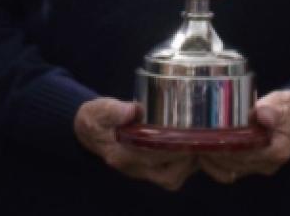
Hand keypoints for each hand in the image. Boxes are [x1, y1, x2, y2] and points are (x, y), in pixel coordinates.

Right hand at [74, 97, 196, 190]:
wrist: (90, 132)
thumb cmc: (97, 119)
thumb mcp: (99, 110)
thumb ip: (113, 110)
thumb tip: (134, 109)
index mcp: (121, 154)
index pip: (152, 156)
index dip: (173, 147)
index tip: (188, 134)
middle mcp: (133, 167)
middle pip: (167, 174)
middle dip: (187, 158)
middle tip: (199, 138)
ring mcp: (141, 172)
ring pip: (171, 179)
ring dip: (188, 165)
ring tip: (198, 143)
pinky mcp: (149, 170)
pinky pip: (171, 178)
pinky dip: (185, 167)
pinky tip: (192, 149)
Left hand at [199, 90, 289, 182]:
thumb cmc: (285, 108)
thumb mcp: (281, 104)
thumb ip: (271, 111)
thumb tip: (262, 115)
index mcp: (278, 150)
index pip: (248, 154)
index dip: (229, 148)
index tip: (213, 138)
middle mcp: (269, 164)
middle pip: (236, 164)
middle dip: (216, 154)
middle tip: (198, 141)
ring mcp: (259, 167)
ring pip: (230, 171)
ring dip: (212, 162)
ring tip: (197, 147)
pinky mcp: (250, 167)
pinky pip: (229, 173)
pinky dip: (214, 166)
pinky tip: (203, 153)